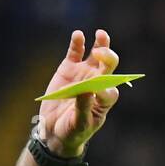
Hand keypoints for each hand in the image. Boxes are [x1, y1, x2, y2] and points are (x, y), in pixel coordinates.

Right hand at [38, 28, 121, 155]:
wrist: (55, 130)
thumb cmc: (72, 130)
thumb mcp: (78, 124)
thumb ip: (83, 108)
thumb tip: (87, 90)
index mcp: (104, 100)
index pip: (109, 89)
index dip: (104, 87)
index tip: (94, 90)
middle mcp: (98, 84)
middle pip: (109, 68)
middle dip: (109, 58)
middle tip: (101, 53)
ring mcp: (84, 74)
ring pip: (96, 56)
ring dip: (101, 44)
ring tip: (101, 34)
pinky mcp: (70, 68)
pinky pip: (75, 53)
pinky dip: (77, 43)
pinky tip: (78, 35)